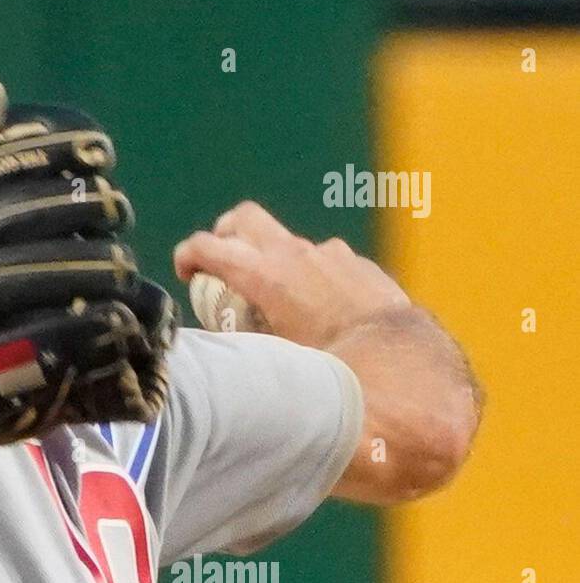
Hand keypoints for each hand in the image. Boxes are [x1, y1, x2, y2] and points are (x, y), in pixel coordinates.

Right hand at [173, 200, 410, 348]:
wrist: (397, 356)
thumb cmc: (329, 363)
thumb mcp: (274, 359)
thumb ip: (244, 344)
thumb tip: (222, 350)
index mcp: (265, 275)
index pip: (209, 246)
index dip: (188, 254)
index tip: (185, 272)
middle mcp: (293, 254)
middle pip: (244, 218)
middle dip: (226, 233)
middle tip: (222, 260)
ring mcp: (329, 254)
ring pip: (288, 243)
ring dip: (275, 262)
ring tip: (281, 300)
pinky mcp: (356, 262)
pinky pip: (325, 261)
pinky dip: (313, 276)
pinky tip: (324, 309)